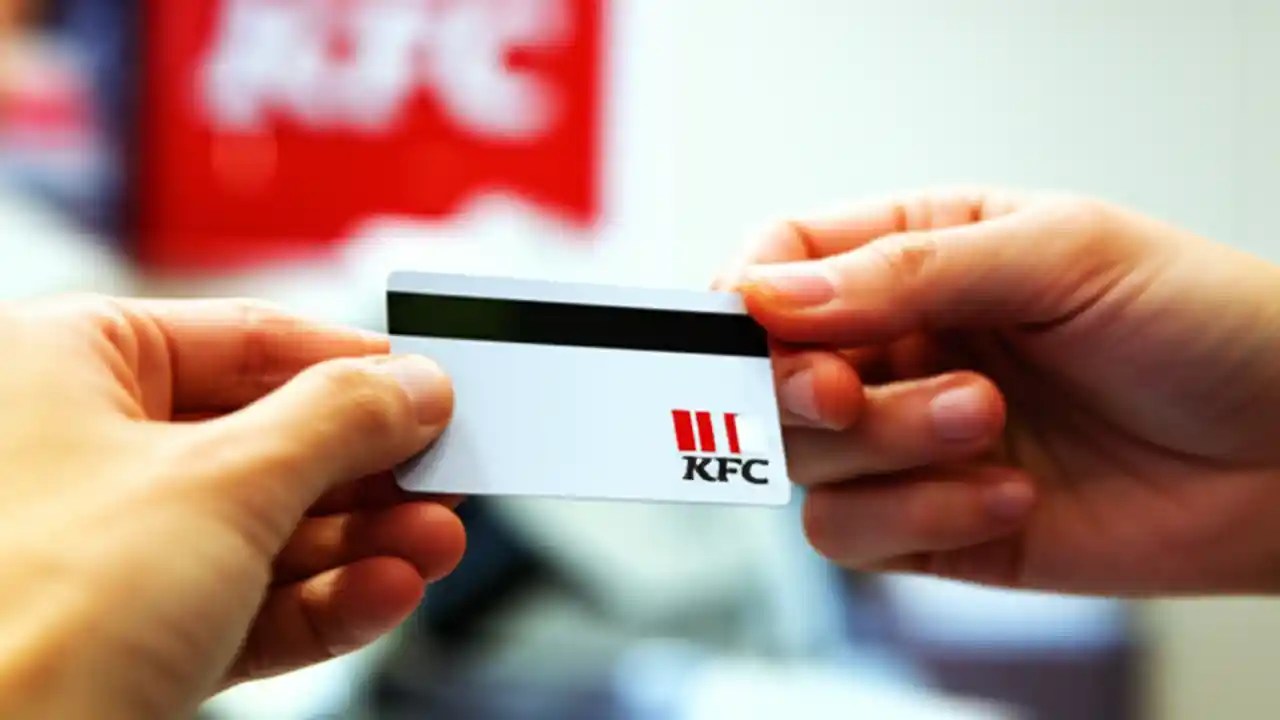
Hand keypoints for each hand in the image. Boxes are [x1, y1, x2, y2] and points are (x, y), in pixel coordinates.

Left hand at [0, 296, 464, 718]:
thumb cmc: (26, 620)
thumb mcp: (226, 484)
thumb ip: (338, 420)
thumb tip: (412, 386)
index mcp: (62, 364)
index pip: (245, 338)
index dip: (352, 363)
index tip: (427, 386)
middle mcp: (78, 448)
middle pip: (266, 436)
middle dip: (367, 469)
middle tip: (442, 473)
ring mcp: (103, 547)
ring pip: (263, 526)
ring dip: (360, 541)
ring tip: (432, 540)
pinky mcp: (129, 634)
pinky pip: (244, 599)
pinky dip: (320, 600)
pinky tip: (382, 592)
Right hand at [720, 188, 1279, 595]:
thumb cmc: (1203, 324)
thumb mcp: (1064, 254)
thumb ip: (910, 269)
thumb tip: (773, 296)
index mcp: (920, 256)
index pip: (783, 263)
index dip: (747, 296)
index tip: (750, 327)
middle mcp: (903, 347)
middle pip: (773, 374)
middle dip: (801, 390)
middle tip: (848, 392)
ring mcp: (912, 440)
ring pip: (808, 461)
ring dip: (887, 450)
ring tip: (987, 422)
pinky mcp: (934, 525)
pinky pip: (857, 535)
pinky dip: (920, 517)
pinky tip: (1009, 493)